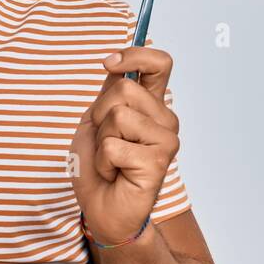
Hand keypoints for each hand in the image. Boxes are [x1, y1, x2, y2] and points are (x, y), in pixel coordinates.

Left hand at [70, 46, 179, 246]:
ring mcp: (166, 139)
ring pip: (118, 116)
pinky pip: (113, 146)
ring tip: (111, 160)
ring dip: (101, 140)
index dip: (135, 55)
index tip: (109, 61)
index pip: (159, 64)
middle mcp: (165, 119)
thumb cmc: (98, 167)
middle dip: (100, 116)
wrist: (101, 209)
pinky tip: (115, 173)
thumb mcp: (96, 122)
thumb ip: (110, 93)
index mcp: (151, 105)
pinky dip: (103, 162)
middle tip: (104, 142)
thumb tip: (117, 64)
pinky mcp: (159, 161)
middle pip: (124, 90)